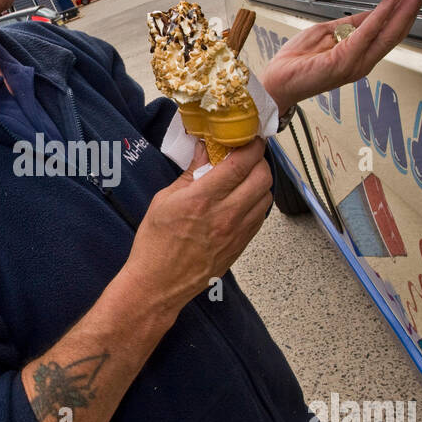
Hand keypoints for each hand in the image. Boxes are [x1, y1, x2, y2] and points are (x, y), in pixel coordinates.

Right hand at [126, 138, 272, 315]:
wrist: (159, 284)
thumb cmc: (155, 244)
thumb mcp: (165, 200)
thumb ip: (191, 173)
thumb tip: (205, 151)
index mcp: (203, 200)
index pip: (241, 163)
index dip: (251, 145)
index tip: (249, 138)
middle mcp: (225, 215)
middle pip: (262, 177)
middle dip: (259, 160)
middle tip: (247, 155)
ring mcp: (236, 232)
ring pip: (266, 196)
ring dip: (260, 181)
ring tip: (244, 177)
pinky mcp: (241, 245)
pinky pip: (260, 216)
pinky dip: (257, 201)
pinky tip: (242, 199)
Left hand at [260, 0, 421, 112]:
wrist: (276, 81)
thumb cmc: (297, 61)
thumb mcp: (327, 33)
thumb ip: (350, 25)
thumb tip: (371, 13)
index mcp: (359, 55)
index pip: (388, 31)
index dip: (404, 10)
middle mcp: (362, 61)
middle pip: (395, 32)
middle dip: (412, 7)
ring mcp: (354, 64)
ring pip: (386, 34)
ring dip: (403, 9)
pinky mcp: (342, 62)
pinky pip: (365, 36)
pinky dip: (379, 18)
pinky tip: (390, 2)